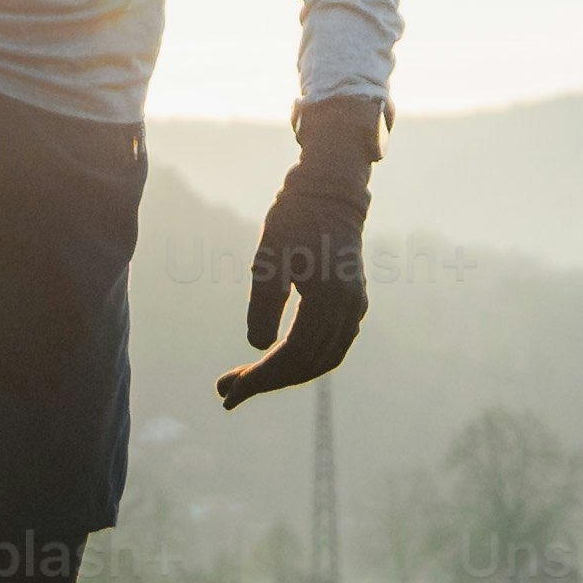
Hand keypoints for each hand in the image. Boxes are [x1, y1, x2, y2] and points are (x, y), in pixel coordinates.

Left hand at [215, 94, 386, 409]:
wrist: (329, 190)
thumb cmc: (294, 217)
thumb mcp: (268, 259)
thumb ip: (262, 307)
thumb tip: (259, 349)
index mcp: (329, 300)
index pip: (293, 355)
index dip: (260, 379)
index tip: (227, 392)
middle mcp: (349, 310)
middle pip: (308, 364)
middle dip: (266, 382)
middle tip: (226, 391)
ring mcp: (355, 307)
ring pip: (322, 360)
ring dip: (285, 374)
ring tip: (246, 381)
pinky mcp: (353, 302)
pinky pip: (331, 346)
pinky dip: (304, 360)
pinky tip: (277, 361)